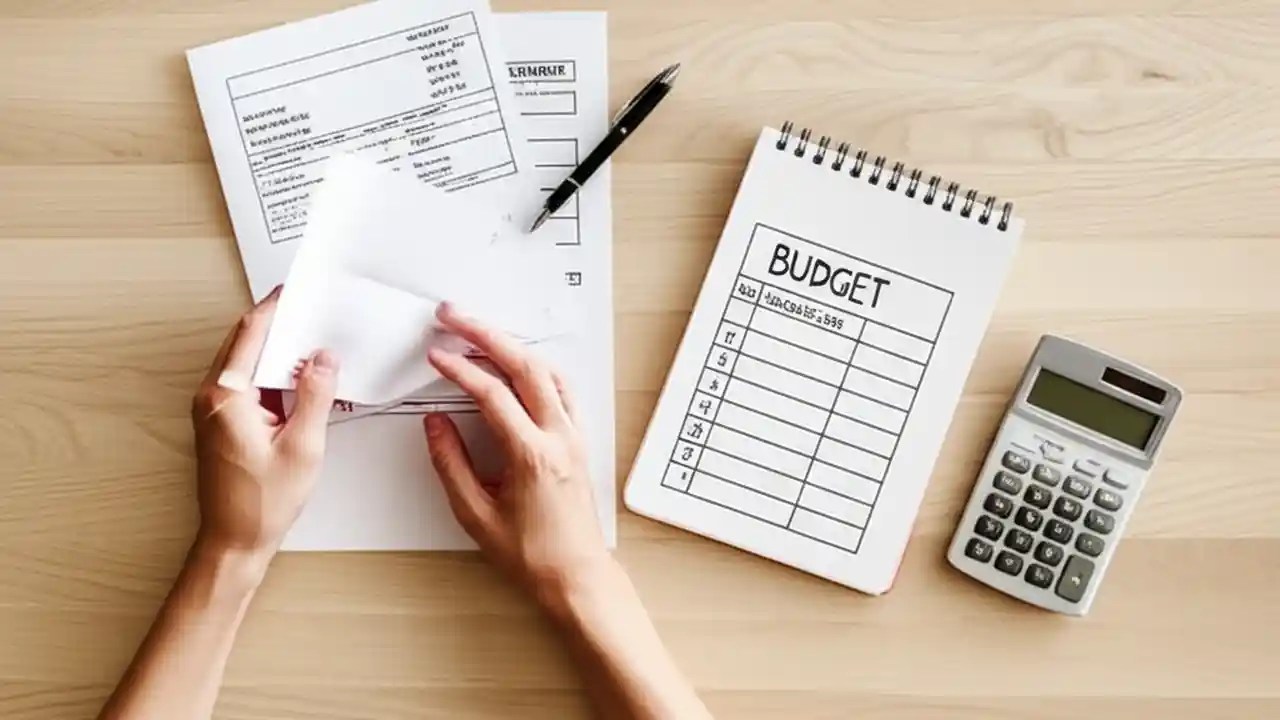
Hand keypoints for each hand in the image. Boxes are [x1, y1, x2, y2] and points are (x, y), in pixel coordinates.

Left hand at [190, 288, 339, 570]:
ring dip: (278, 354)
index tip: (293, 291)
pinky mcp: (220, 423)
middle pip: (245, 344)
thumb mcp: (302, 445)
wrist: (234, 541)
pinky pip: (247, 385)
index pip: (251, 335)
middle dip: (280, 327)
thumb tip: (323, 358)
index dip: (275, 308)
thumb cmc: (260, 503)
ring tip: (312, 348)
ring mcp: (212, 411)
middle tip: (311, 314)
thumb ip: (314, 395)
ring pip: (247, 365)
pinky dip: (272, 378)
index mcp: (226, 397)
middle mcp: (211, 399)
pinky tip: (299, 383)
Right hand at [423, 303, 610, 608]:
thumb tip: (436, 425)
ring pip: (548, 371)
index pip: (492, 394)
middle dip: (486, 334)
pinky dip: (537, 367)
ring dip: (513, 346)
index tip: (435, 354)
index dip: (460, 369)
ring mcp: (574, 436)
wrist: (576, 575)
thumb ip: (452, 465)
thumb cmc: (532, 555)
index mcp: (533, 455)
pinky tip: (519, 362)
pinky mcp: (578, 441)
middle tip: (454, 316)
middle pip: (525, 366)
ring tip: (481, 332)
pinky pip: (562, 388)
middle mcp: (559, 437)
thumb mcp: (476, 515)